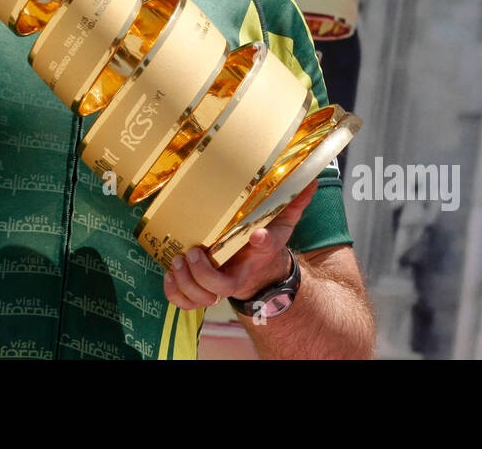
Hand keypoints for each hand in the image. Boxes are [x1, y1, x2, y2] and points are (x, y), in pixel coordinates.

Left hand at [161, 179, 316, 310]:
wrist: (256, 268)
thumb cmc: (263, 238)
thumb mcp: (282, 220)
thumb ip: (293, 202)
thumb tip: (311, 180)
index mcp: (258, 253)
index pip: (265, 247)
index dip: (261, 242)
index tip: (257, 235)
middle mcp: (235, 273)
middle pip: (220, 288)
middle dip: (203, 274)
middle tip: (194, 251)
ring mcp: (215, 283)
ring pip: (199, 298)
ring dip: (186, 282)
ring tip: (178, 260)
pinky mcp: (198, 286)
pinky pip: (183, 301)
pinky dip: (174, 292)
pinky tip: (170, 273)